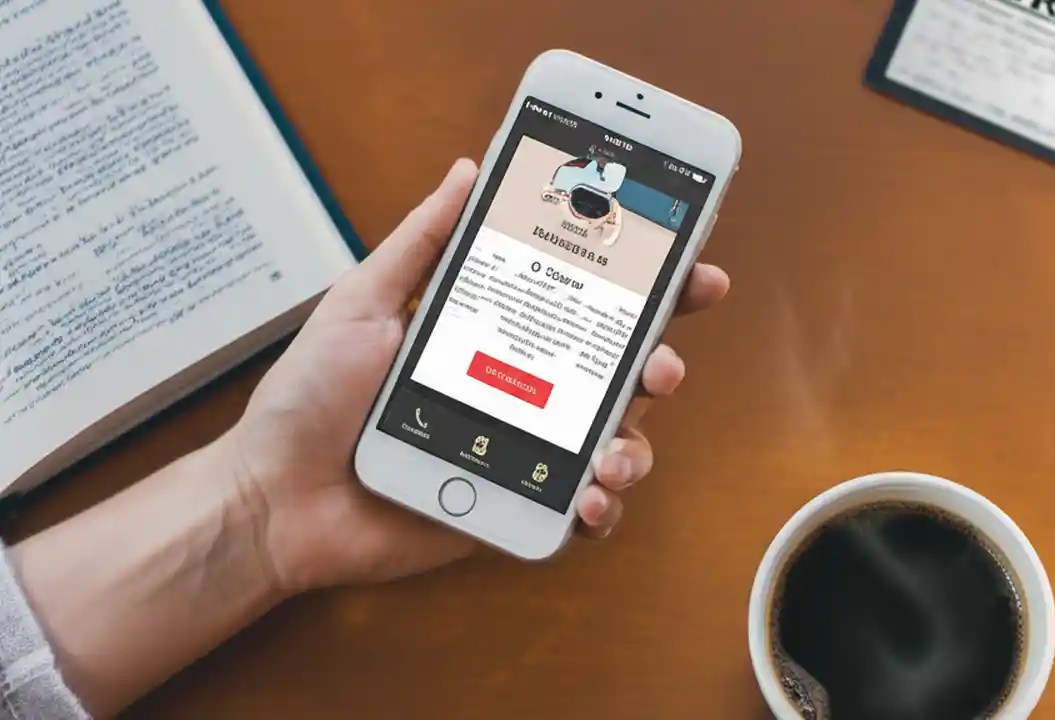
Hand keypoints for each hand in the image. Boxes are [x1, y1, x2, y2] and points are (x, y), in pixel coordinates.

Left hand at [226, 159, 729, 593]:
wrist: (276, 495)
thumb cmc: (311, 397)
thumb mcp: (364, 300)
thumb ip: (422, 240)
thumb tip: (467, 170)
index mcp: (496, 334)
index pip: (584, 303)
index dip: (647, 286)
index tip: (691, 269)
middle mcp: (521, 389)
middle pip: (618, 372)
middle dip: (659, 361)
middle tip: (658, 363)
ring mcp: (522, 451)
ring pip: (614, 442)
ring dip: (635, 442)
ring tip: (611, 448)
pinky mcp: (514, 507)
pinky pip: (581, 509)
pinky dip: (601, 505)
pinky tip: (587, 495)